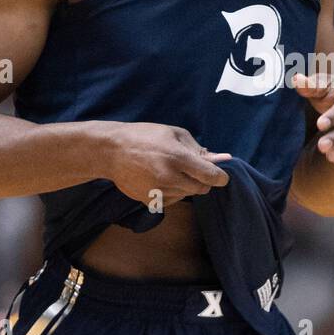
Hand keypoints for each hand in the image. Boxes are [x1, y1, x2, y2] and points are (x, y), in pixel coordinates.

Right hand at [101, 123, 230, 205]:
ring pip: (187, 195)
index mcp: (177, 158)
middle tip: (192, 168)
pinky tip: (162, 179)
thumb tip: (222, 159)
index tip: (221, 176)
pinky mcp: (149, 201)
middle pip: (201, 188)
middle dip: (202, 180)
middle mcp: (169, 177)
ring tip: (171, 170)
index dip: (220, 177)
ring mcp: (158, 191)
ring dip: (186, 185)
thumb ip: (198, 149)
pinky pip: (172, 201)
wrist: (111, 151)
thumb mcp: (174, 134)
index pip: (210, 176)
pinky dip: (173, 192)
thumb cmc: (145, 136)